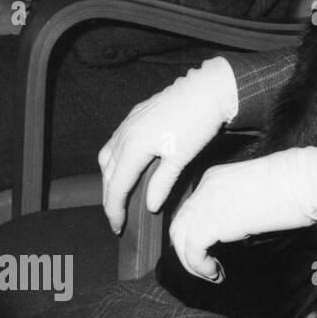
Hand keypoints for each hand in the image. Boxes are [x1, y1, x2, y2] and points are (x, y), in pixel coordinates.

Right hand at [98, 57, 237, 232]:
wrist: (208, 91)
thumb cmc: (197, 123)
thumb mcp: (181, 159)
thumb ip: (161, 184)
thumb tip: (149, 206)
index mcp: (133, 147)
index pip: (116, 186)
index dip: (115, 209)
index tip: (117, 226)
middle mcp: (125, 134)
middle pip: (108, 173)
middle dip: (110, 196)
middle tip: (117, 215)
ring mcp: (129, 123)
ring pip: (108, 155)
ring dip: (111, 176)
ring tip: (120, 194)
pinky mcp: (137, 115)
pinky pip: (117, 140)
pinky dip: (117, 158)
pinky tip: (128, 164)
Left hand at [168, 145, 316, 280]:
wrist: (307, 180)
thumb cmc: (296, 185)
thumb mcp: (257, 192)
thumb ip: (237, 207)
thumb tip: (236, 230)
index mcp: (215, 177)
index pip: (192, 209)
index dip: (197, 233)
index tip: (212, 251)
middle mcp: (205, 188)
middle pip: (180, 224)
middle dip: (189, 249)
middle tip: (209, 265)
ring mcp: (206, 203)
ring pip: (180, 238)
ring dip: (192, 261)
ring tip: (212, 272)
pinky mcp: (212, 222)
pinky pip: (192, 250)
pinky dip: (200, 266)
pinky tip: (215, 272)